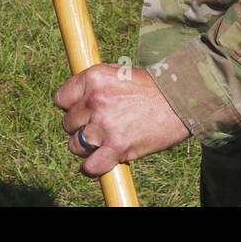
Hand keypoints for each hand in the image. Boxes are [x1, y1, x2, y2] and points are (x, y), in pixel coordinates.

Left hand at [55, 66, 191, 175]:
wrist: (180, 101)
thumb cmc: (150, 88)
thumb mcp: (118, 74)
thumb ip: (95, 84)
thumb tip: (75, 97)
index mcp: (93, 78)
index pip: (60, 99)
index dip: (70, 107)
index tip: (81, 111)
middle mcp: (95, 100)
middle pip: (67, 123)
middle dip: (80, 126)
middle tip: (99, 126)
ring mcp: (104, 125)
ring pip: (75, 145)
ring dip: (86, 147)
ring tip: (102, 142)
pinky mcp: (116, 147)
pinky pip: (89, 166)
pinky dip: (92, 167)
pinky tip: (100, 161)